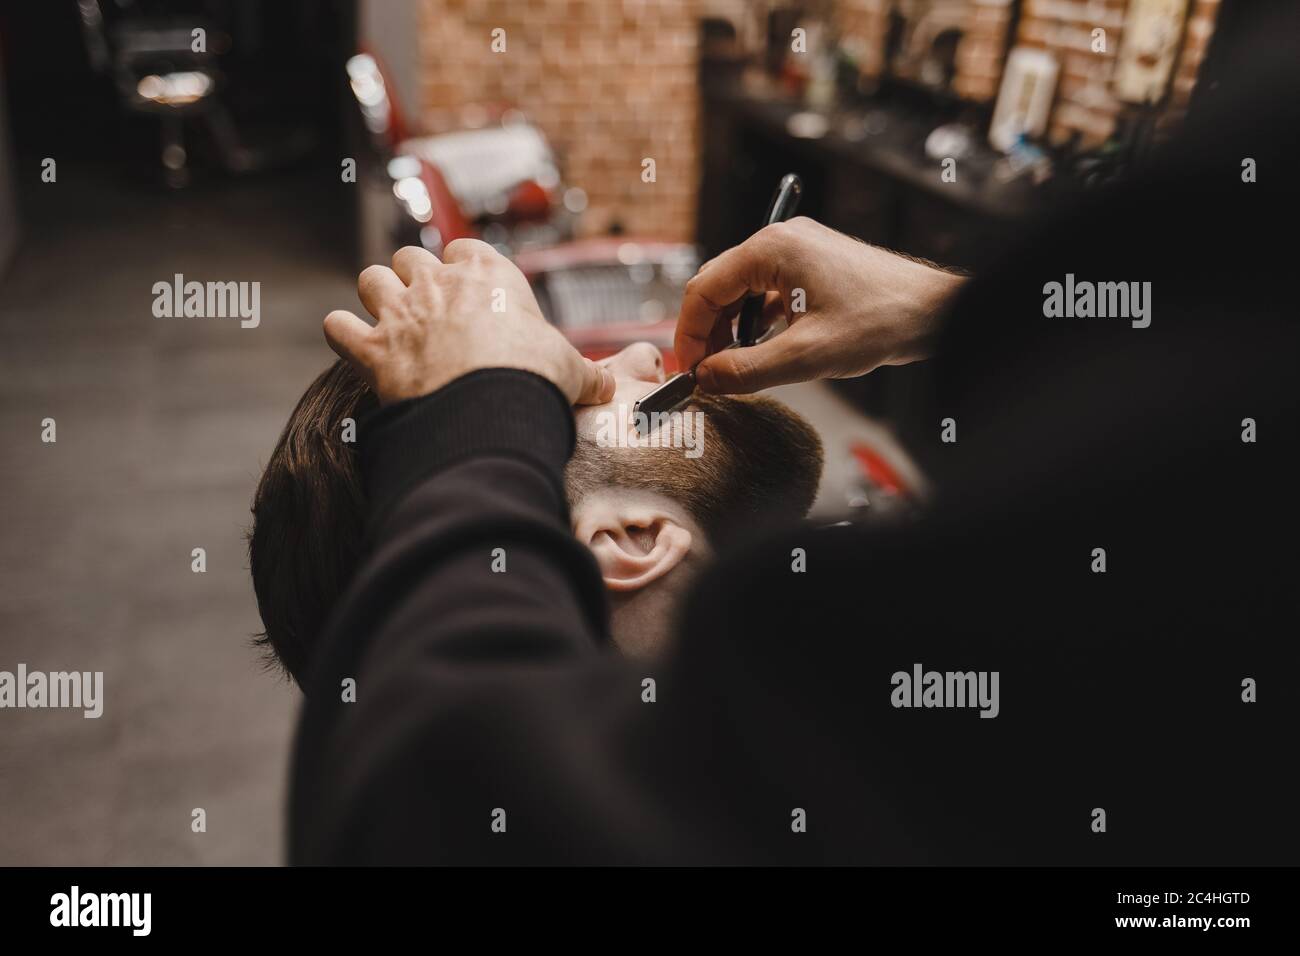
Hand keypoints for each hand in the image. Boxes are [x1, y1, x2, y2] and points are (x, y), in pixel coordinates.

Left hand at [323, 241, 615, 405]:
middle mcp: (438, 283)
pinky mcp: (372, 349)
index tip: (471, 288)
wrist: (489, 408)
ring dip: (376, 296)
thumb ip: (588, 375)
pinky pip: (338, 328)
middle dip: (414, 276)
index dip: (465, 268)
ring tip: (389, 318)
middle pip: (412, 257)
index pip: (466, 250)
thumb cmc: (534, 379)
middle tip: (426, 306)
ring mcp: (400, 313)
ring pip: (370, 280)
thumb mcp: (572, 371)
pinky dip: (341, 334)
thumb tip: (611, 390)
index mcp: (488, 275)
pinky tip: (351, 344)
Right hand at [674, 217, 965, 393]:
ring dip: (730, 330)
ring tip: (732, 368)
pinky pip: (764, 294)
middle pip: (717, 287)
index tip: (687, 370)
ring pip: (740, 292)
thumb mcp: (806, 356)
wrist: (933, 312)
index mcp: (771, 249)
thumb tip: (705, 380)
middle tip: (706, 375)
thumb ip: (747, 370)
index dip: (688, 334)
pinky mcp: (809, 267)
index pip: (703, 289)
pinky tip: (761, 352)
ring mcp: (795, 251)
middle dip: (706, 333)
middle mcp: (779, 242)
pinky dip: (755, 323)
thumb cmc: (881, 320)